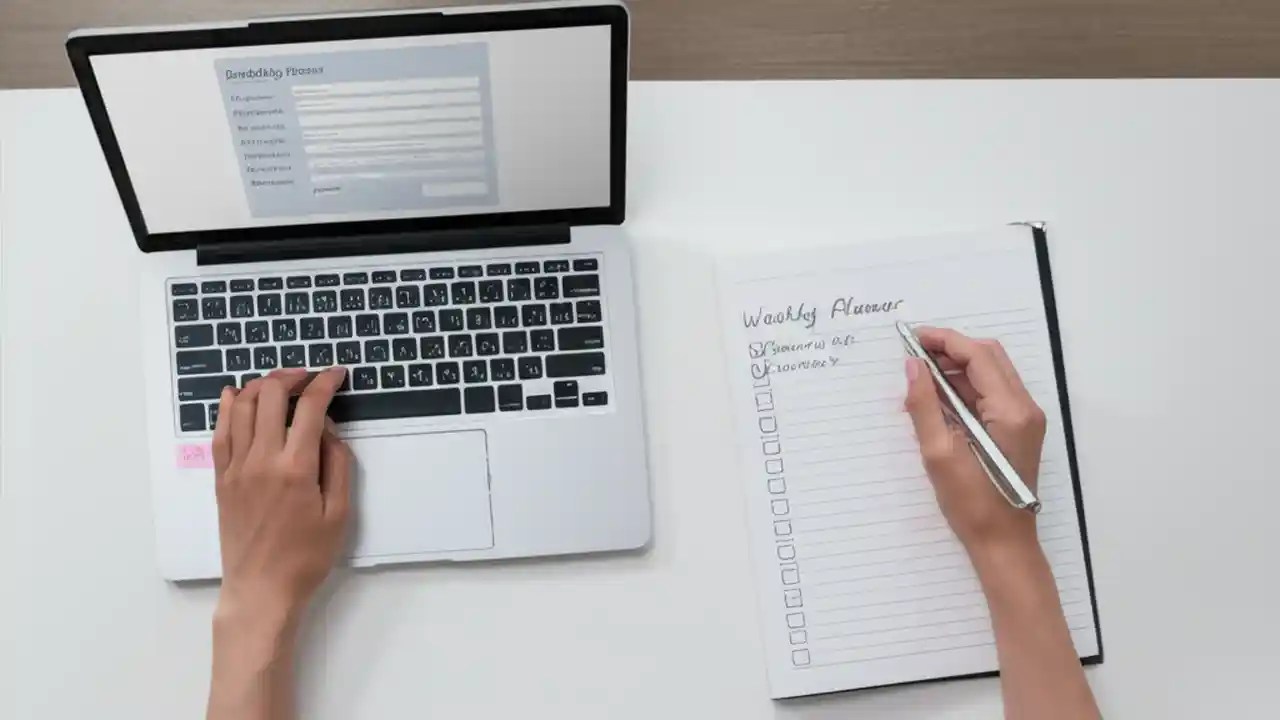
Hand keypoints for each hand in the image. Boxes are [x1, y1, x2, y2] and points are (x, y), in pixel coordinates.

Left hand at [211, 366, 352, 628]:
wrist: (261, 590)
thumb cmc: (306, 557)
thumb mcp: (340, 513)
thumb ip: (338, 465)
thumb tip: (329, 431)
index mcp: (296, 468)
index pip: (310, 407)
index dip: (325, 382)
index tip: (337, 374)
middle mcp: (262, 460)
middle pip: (270, 395)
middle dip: (292, 375)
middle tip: (309, 376)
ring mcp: (236, 468)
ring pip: (242, 406)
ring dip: (262, 385)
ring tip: (279, 383)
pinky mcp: (221, 479)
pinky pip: (221, 432)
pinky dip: (228, 407)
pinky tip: (236, 395)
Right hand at [903, 328, 1046, 555]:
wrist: (1003, 541)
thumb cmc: (972, 504)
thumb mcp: (939, 453)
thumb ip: (924, 406)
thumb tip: (912, 367)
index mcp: (1011, 412)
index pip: (979, 356)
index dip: (945, 341)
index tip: (914, 339)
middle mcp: (1026, 408)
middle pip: (990, 357)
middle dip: (952, 348)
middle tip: (916, 353)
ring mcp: (1026, 419)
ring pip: (992, 373)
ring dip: (959, 367)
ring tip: (922, 376)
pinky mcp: (1019, 429)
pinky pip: (993, 394)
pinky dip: (967, 387)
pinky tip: (940, 397)